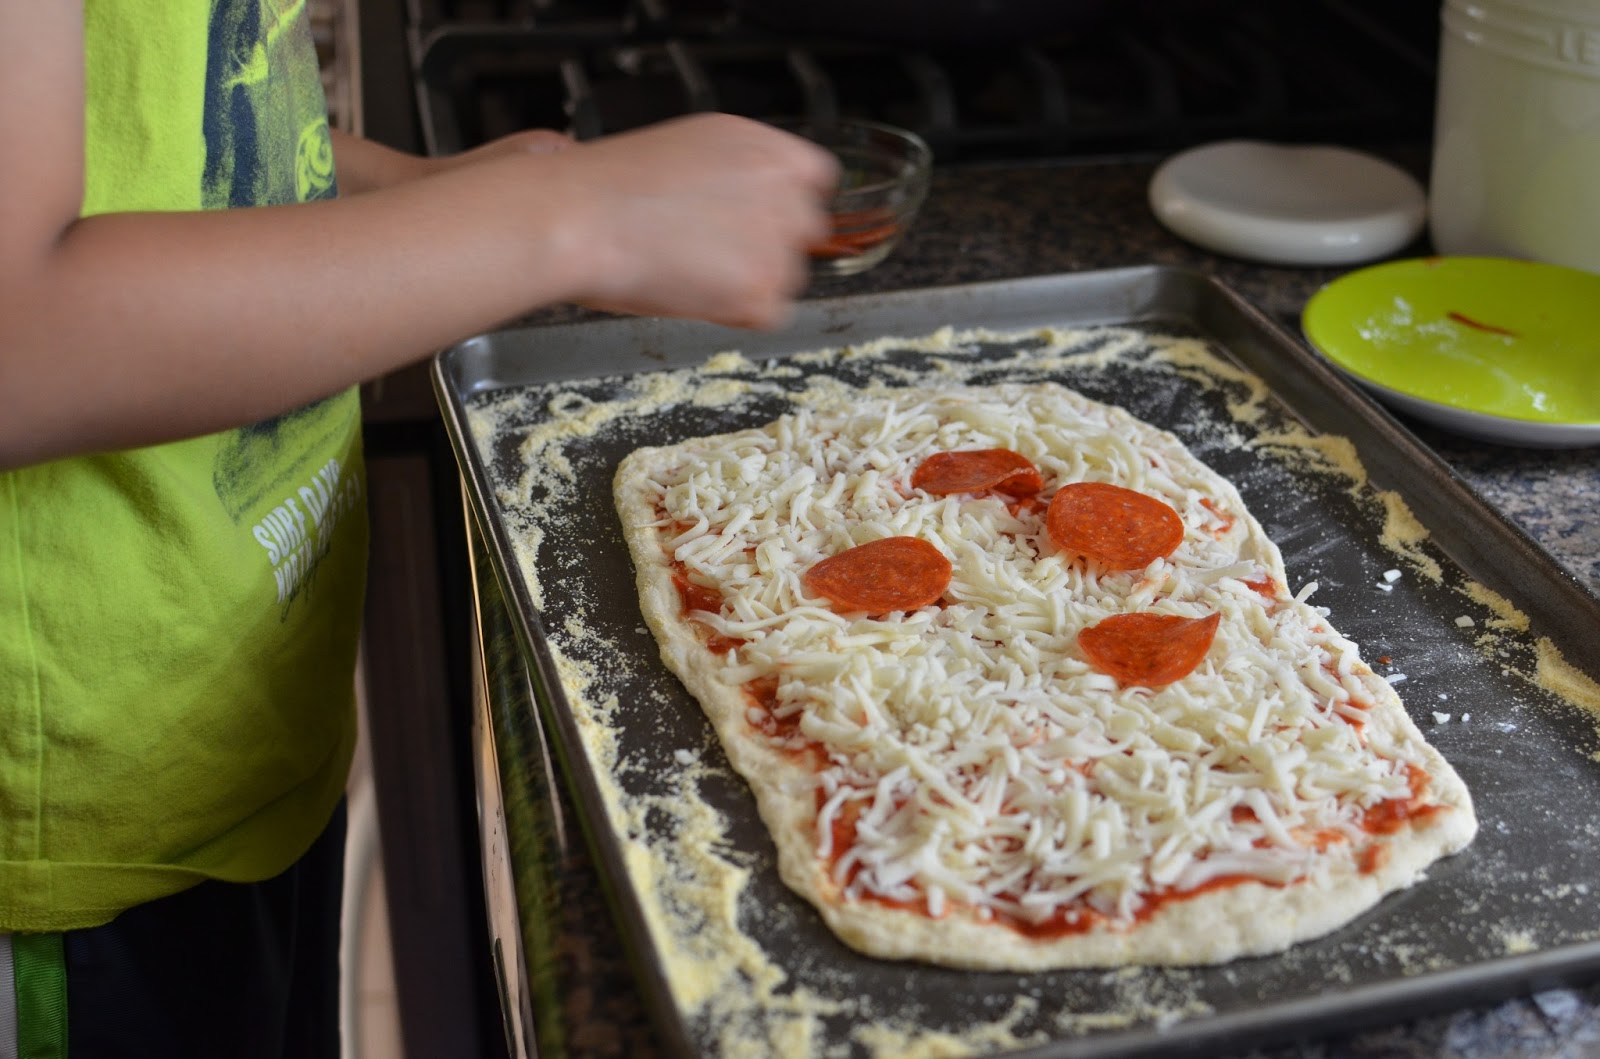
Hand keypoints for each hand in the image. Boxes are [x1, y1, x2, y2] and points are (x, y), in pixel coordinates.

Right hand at [542, 113, 838, 329]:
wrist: (581, 219)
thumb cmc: (612, 186)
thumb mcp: (690, 148)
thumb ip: (737, 171)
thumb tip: (748, 200)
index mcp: (769, 149)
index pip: (815, 180)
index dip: (786, 203)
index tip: (761, 218)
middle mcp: (784, 192)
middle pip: (806, 230)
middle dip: (770, 244)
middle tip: (716, 251)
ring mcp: (777, 244)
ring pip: (788, 276)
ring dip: (753, 280)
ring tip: (691, 269)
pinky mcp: (762, 292)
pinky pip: (768, 314)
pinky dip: (736, 314)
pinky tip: (693, 292)